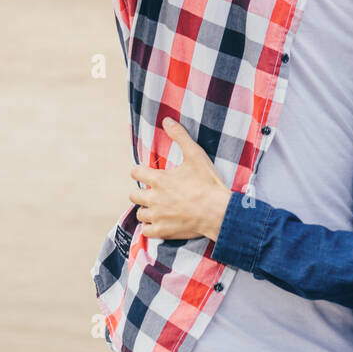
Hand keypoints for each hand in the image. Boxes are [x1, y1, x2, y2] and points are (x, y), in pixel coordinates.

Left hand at [128, 118, 231, 240]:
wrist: (218, 212)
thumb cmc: (207, 183)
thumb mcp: (195, 155)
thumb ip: (180, 136)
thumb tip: (167, 120)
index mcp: (159, 179)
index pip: (136, 172)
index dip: (139, 171)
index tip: (144, 172)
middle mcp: (154, 198)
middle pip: (134, 195)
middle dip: (140, 192)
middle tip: (152, 191)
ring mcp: (157, 216)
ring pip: (140, 213)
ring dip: (146, 210)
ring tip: (155, 207)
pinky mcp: (163, 231)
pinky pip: (147, 231)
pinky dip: (151, 227)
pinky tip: (159, 222)